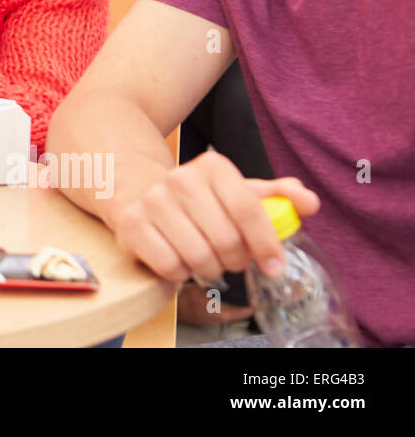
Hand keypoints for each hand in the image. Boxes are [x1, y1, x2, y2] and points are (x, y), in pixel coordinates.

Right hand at [109, 150, 320, 283]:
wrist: (136, 191)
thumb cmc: (198, 199)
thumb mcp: (237, 192)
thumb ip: (277, 197)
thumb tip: (308, 202)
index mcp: (212, 166)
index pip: (248, 209)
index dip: (266, 243)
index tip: (274, 266)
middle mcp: (179, 179)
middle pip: (226, 240)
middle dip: (235, 260)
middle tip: (232, 259)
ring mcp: (153, 201)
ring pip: (199, 257)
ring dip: (209, 269)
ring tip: (206, 260)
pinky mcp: (131, 225)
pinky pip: (170, 266)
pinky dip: (180, 273)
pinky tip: (179, 259)